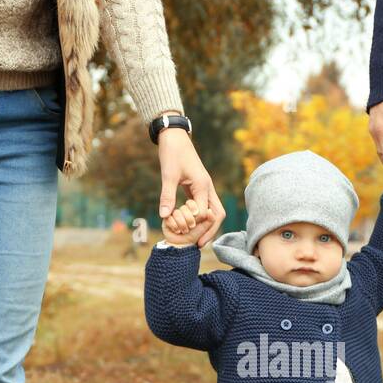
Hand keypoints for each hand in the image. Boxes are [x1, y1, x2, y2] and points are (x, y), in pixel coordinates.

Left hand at [157, 114, 224, 247]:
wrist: (174, 136)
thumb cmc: (172, 152)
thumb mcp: (168, 174)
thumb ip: (167, 195)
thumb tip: (164, 216)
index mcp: (203, 185)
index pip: (206, 212)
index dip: (196, 224)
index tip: (184, 232)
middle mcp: (208, 188)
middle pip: (217, 214)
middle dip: (210, 231)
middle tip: (199, 245)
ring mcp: (205, 188)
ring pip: (213, 212)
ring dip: (207, 226)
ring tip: (197, 240)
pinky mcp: (199, 188)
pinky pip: (204, 207)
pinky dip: (200, 218)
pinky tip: (191, 226)